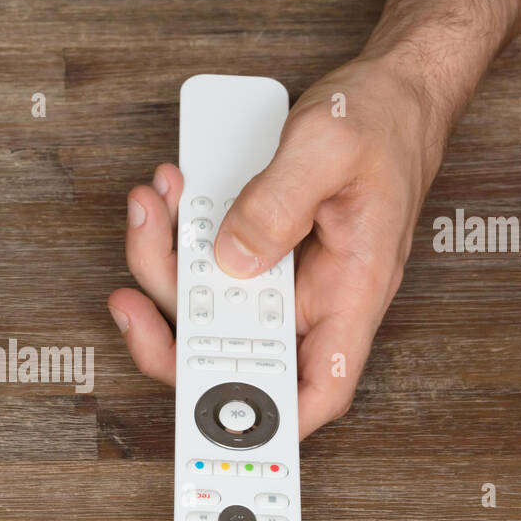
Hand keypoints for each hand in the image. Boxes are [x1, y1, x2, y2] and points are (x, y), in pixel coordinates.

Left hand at [109, 56, 446, 437]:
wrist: (389, 89)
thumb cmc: (381, 122)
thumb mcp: (326, 148)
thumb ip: (275, 205)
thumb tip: (229, 259)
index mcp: (352, 293)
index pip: (319, 388)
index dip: (270, 425)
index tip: (215, 431)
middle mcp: (315, 297)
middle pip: (237, 353)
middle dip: (172, 331)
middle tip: (131, 299)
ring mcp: (284, 277)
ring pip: (208, 306)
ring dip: (164, 266)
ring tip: (151, 207)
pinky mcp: (260, 249)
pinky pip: (206, 264)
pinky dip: (176, 236)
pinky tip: (167, 198)